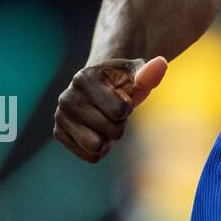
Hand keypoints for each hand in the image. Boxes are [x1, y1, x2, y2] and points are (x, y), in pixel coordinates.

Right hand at [52, 56, 167, 163]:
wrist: (101, 86)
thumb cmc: (123, 80)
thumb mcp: (137, 73)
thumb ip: (149, 73)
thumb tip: (161, 64)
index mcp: (84, 78)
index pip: (119, 110)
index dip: (128, 108)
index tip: (122, 98)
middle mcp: (67, 98)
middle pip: (111, 131)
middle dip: (120, 124)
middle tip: (114, 112)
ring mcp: (60, 116)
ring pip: (97, 146)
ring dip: (109, 138)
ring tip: (106, 122)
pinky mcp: (59, 133)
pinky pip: (90, 156)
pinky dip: (101, 149)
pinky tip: (98, 132)